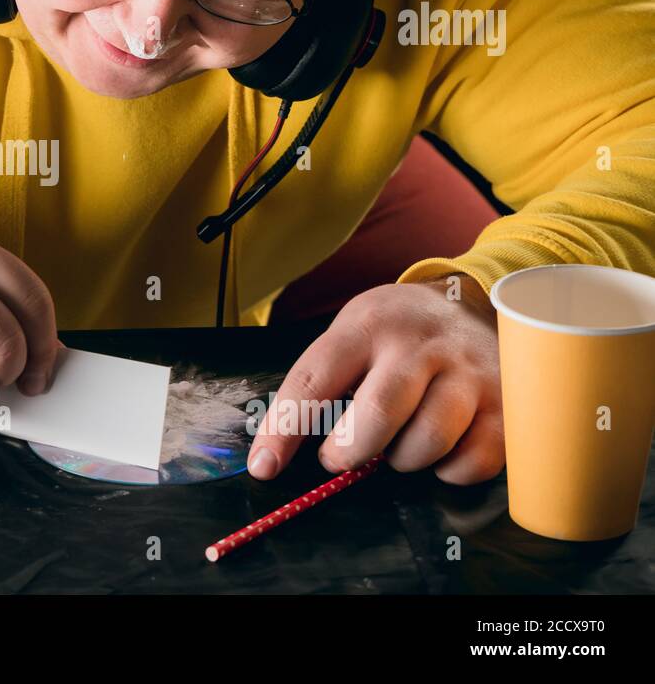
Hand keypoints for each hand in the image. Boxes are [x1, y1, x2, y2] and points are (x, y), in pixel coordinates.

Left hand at [248, 275, 503, 484]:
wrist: (473, 299)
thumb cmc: (397, 330)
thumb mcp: (353, 332)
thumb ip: (323, 382)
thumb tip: (278, 449)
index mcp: (367, 327)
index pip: (314, 381)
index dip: (284, 429)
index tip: (264, 466)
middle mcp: (420, 347)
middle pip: (378, 414)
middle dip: (348, 451)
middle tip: (339, 456)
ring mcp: (467, 374)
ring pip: (427, 442)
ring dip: (401, 460)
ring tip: (395, 444)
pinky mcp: (505, 404)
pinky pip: (472, 461)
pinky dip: (448, 471)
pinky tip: (439, 450)